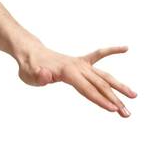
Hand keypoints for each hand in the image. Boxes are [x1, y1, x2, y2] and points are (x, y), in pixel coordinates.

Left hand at [17, 43, 136, 115]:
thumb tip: (47, 75)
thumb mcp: (29, 75)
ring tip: (134, 96)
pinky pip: (100, 55)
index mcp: (68, 72)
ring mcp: (82, 64)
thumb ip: (39, 76)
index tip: (113, 110)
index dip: (100, 100)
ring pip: (104, 76)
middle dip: (115, 100)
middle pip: (100, 85)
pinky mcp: (82, 62)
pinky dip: (112, 51)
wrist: (31, 54)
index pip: (87, 89)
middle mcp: (78, 67)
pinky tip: (125, 48)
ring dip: (119, 87)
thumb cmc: (29, 67)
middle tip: (127, 114)